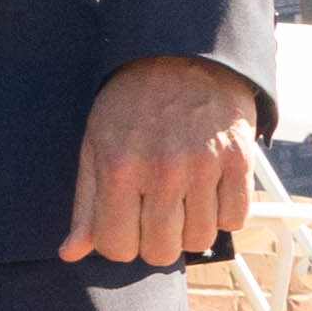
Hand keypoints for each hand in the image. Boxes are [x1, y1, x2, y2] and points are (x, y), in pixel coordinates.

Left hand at [60, 53, 259, 265]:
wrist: (182, 58)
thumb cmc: (132, 103)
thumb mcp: (95, 146)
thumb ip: (86, 204)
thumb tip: (72, 252)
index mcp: (118, 168)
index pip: (116, 247)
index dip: (119, 244)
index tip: (124, 227)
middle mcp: (162, 171)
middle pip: (161, 252)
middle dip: (154, 242)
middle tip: (154, 216)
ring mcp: (204, 167)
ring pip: (200, 241)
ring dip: (190, 229)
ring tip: (182, 200)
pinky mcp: (239, 161)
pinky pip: (236, 220)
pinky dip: (224, 215)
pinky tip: (209, 192)